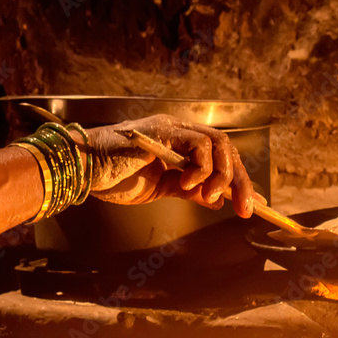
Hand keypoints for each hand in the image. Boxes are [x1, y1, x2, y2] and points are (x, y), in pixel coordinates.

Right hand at [81, 115, 255, 217]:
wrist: (84, 170)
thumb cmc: (114, 178)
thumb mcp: (160, 189)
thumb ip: (188, 189)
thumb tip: (216, 200)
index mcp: (180, 145)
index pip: (221, 158)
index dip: (240, 180)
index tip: (254, 204)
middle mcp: (180, 132)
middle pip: (227, 150)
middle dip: (240, 182)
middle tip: (245, 209)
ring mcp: (173, 128)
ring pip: (219, 144)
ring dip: (222, 176)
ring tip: (210, 197)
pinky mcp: (164, 130)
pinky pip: (199, 144)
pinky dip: (202, 168)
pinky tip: (189, 185)